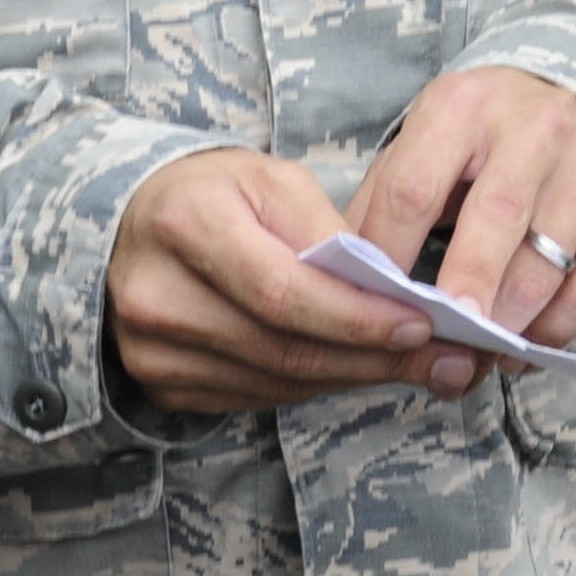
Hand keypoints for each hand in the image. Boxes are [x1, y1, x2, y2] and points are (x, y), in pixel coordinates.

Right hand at [108, 146, 433, 414]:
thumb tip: (390, 292)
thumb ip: (328, 232)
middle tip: (443, 360)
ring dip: (353, 375)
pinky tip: (354, 366)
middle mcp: (156, 295)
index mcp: (186, 224)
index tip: (422, 325)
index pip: (283, 291)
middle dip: (372, 357)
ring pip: (275, 379)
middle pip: (282, 347)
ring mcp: (151, 349)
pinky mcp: (160, 382)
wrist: (131, 226)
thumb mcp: (274, 180)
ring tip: (415, 365)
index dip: (356, 317)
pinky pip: (255, 394)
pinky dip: (313, 383)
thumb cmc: (216, 193)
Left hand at [345, 67, 575, 396]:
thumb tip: (346, 284)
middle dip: (466, 290)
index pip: (414, 190)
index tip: (375, 308)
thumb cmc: (485, 139)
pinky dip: (560, 326)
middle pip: (493, 222)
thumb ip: (384, 208)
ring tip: (482, 354)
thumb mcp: (426, 146)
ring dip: (511, 322)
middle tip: (446, 341)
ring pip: (549, 260)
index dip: (389, 258)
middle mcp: (537, 124)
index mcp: (464, 106)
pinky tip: (530, 345)